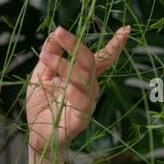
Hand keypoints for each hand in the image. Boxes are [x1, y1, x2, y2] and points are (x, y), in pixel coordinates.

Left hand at [26, 25, 129, 154]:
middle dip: (74, 44)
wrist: (37, 135)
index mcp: (82, 76)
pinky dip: (73, 91)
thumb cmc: (41, 105)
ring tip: (45, 56)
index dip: (114, 45)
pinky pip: (82, 102)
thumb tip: (53, 35)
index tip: (126, 29)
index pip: (101, 58)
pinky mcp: (82, 118)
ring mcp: (88, 102)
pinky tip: (62, 85)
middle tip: (58, 32)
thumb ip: (49, 55)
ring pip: (83, 78)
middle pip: (89, 61)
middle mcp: (89, 87)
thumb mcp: (41, 76)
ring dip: (63, 64)